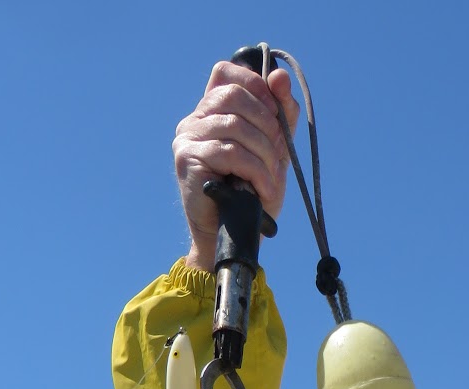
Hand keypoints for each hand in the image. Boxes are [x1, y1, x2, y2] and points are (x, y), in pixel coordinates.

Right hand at [173, 61, 299, 273]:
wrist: (234, 235)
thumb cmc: (252, 193)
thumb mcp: (275, 149)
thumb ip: (281, 113)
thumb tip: (279, 76)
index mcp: (212, 111)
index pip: (225, 72)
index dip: (254, 85)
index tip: (274, 113)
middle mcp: (194, 119)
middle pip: (233, 95)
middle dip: (266, 123)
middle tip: (278, 152)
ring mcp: (187, 138)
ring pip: (234, 125)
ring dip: (263, 152)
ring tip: (271, 178)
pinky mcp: (187, 159)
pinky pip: (229, 152)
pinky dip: (254, 170)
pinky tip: (261, 189)